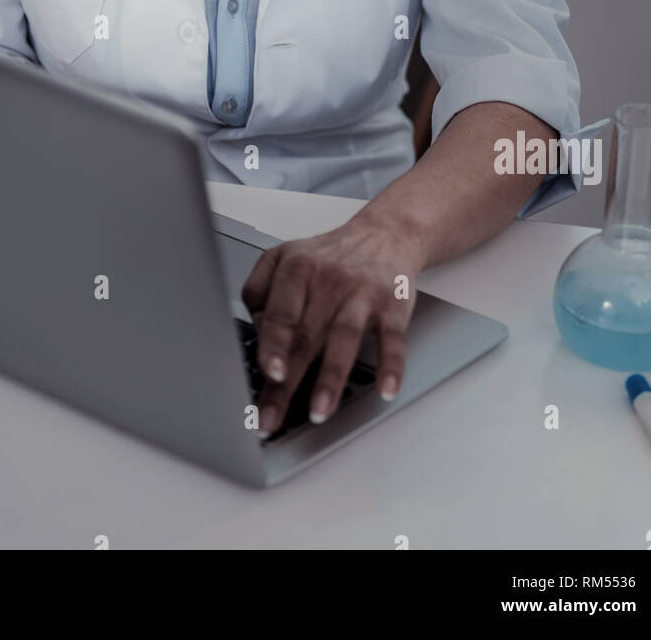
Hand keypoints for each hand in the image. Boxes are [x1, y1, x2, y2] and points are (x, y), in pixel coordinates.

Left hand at [241, 213, 421, 437]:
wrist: (385, 233)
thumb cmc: (331, 255)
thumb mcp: (285, 256)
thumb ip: (260, 290)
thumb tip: (256, 331)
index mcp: (298, 267)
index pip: (280, 314)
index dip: (272, 346)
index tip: (266, 375)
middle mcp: (329, 279)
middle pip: (304, 335)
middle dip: (287, 381)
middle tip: (272, 417)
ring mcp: (363, 292)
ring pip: (344, 337)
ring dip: (331, 378)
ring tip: (319, 413)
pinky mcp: (394, 304)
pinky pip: (393, 338)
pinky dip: (391, 365)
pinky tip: (385, 390)